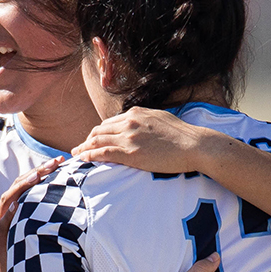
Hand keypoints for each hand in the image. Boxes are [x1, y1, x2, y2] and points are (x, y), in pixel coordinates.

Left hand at [74, 107, 229, 174]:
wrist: (194, 145)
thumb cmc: (183, 135)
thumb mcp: (161, 118)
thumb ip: (146, 120)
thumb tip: (141, 125)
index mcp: (136, 113)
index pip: (109, 122)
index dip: (98, 132)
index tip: (93, 139)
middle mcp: (129, 122)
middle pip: (99, 130)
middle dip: (88, 139)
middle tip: (81, 148)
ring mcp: (129, 137)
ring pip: (97, 141)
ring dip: (84, 147)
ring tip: (77, 154)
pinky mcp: (131, 152)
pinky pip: (103, 153)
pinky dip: (90, 155)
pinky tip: (83, 159)